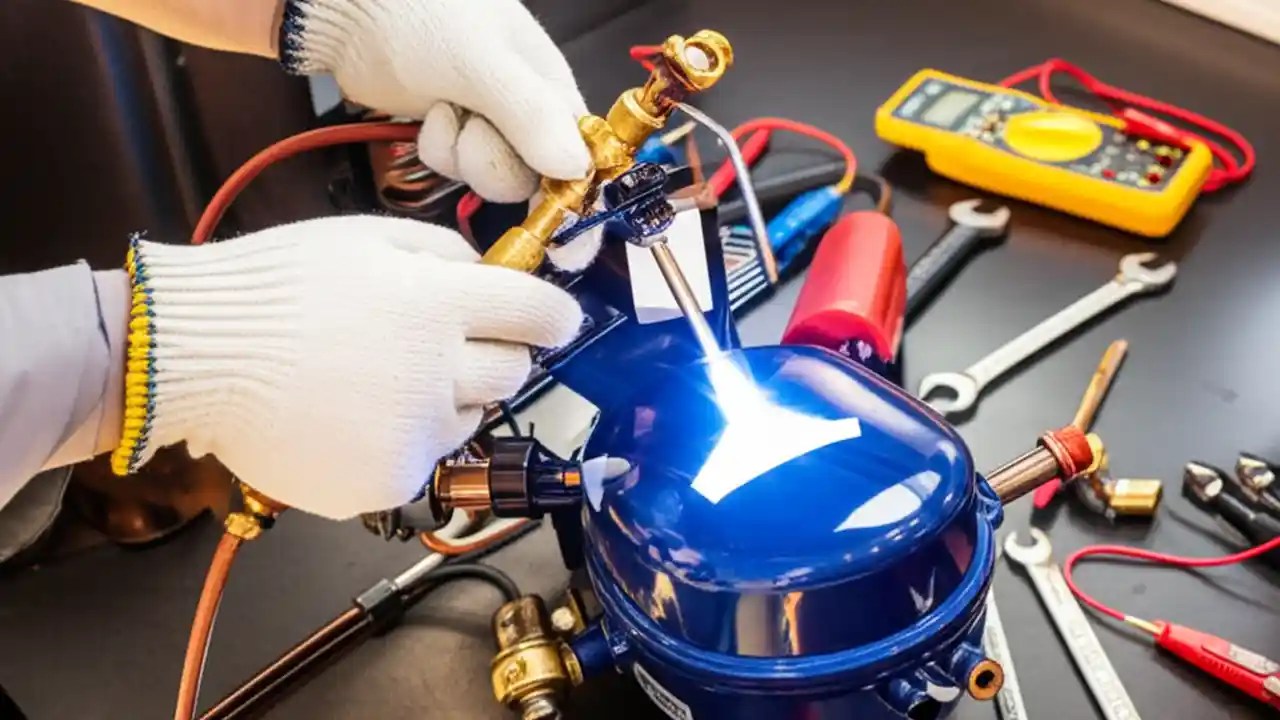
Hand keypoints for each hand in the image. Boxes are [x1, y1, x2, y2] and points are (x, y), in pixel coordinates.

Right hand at [120, 216, 581, 518]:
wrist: (193, 357)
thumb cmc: (275, 287)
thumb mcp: (365, 237)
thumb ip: (442, 252)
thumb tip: (490, 271)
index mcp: (440, 307)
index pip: (541, 316)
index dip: (554, 316)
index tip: (552, 320)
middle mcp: (439, 376)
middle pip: (514, 373)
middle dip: (493, 354)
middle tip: (440, 343)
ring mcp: (414, 437)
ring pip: (467, 418)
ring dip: (444, 399)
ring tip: (377, 379)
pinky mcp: (387, 483)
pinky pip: (420, 459)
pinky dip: (400, 441)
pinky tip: (350, 416)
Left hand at [280, 0, 590, 202]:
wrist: (352, 6)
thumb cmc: (422, 12)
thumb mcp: (480, 61)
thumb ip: (530, 115)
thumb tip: (575, 168)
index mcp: (552, 87)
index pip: (582, 155)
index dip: (571, 190)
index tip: (556, 218)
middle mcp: (527, 109)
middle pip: (530, 178)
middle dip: (493, 163)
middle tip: (472, 124)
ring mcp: (487, 122)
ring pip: (488, 177)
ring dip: (459, 153)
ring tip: (444, 106)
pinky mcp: (451, 131)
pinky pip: (454, 167)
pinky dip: (435, 147)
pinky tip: (427, 112)